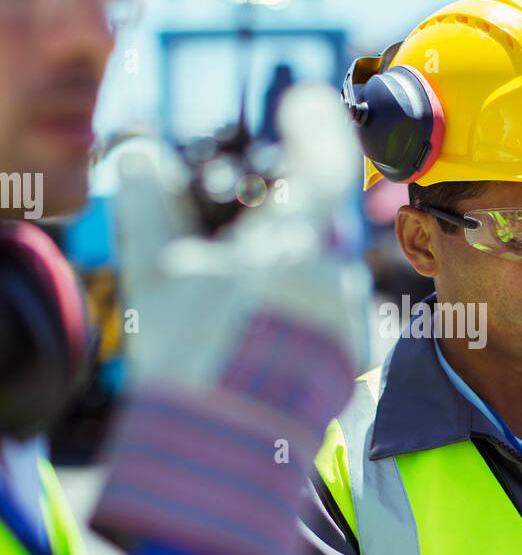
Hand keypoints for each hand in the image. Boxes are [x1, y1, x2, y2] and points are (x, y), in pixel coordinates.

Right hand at [114, 83, 370, 388]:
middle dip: (292, 208)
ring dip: (293, 263)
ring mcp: (347, 318)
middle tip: (258, 208)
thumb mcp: (156, 274)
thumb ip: (149, 206)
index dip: (316, 124)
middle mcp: (334, 274)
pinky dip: (299, 305)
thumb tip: (140, 158)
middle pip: (323, 218)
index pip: (325, 160)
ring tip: (244, 291)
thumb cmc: (190, 358)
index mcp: (294, 241)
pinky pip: (330, 309)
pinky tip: (260, 329)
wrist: (220, 453)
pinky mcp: (348, 357)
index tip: (304, 100)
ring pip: (326, 265)